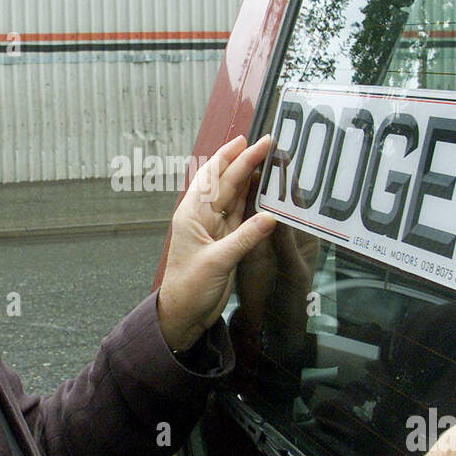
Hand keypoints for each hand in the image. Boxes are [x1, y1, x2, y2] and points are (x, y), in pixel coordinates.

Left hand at [156, 134, 277, 351]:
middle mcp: (203, 216)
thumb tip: (270, 217)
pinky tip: (267, 191)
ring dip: (252, 178)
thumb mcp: (216, 263)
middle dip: (246, 161)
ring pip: (236, 195)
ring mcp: (216, 228)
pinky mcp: (227, 241)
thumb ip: (244, 238)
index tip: (249, 141)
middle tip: (268, 143)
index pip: (214, 178)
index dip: (230, 157)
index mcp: (192, 214)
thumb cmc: (189, 288)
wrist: (184, 314)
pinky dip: (255, 201)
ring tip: (271, 161)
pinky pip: (242, 214)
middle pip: (227, 182)